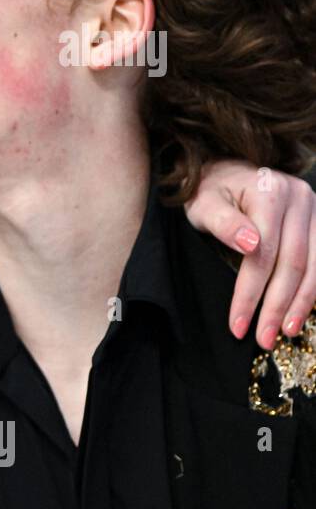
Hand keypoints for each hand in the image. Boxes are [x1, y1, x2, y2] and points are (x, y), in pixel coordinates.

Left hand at [186, 160, 315, 348]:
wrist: (225, 168)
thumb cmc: (208, 189)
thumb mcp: (203, 203)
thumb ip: (224, 223)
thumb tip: (251, 244)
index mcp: (270, 193)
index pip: (263, 255)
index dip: (251, 294)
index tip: (237, 326)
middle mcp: (300, 199)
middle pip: (294, 263)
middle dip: (277, 306)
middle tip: (264, 340)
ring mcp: (315, 209)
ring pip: (315, 265)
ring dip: (301, 304)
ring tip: (286, 333)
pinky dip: (314, 289)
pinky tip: (304, 312)